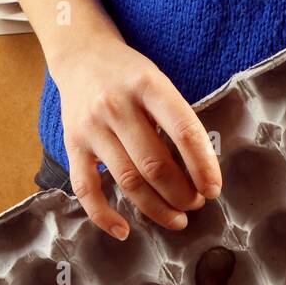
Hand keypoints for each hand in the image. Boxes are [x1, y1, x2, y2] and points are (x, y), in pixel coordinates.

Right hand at [50, 39, 222, 238]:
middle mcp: (116, 105)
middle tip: (195, 204)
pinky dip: (104, 215)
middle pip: (154, 164)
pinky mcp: (71, 144)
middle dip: (181, 193)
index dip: (202, 166)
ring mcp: (91, 127)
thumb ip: (176, 120)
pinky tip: (124, 231)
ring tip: (177, 219)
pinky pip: (85, 188)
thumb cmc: (130, 75)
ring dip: (156, 208)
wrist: (81, 53)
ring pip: (127, 181)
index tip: (213, 190)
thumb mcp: (158, 83)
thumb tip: (200, 173)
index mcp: (148, 85)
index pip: (183, 132)